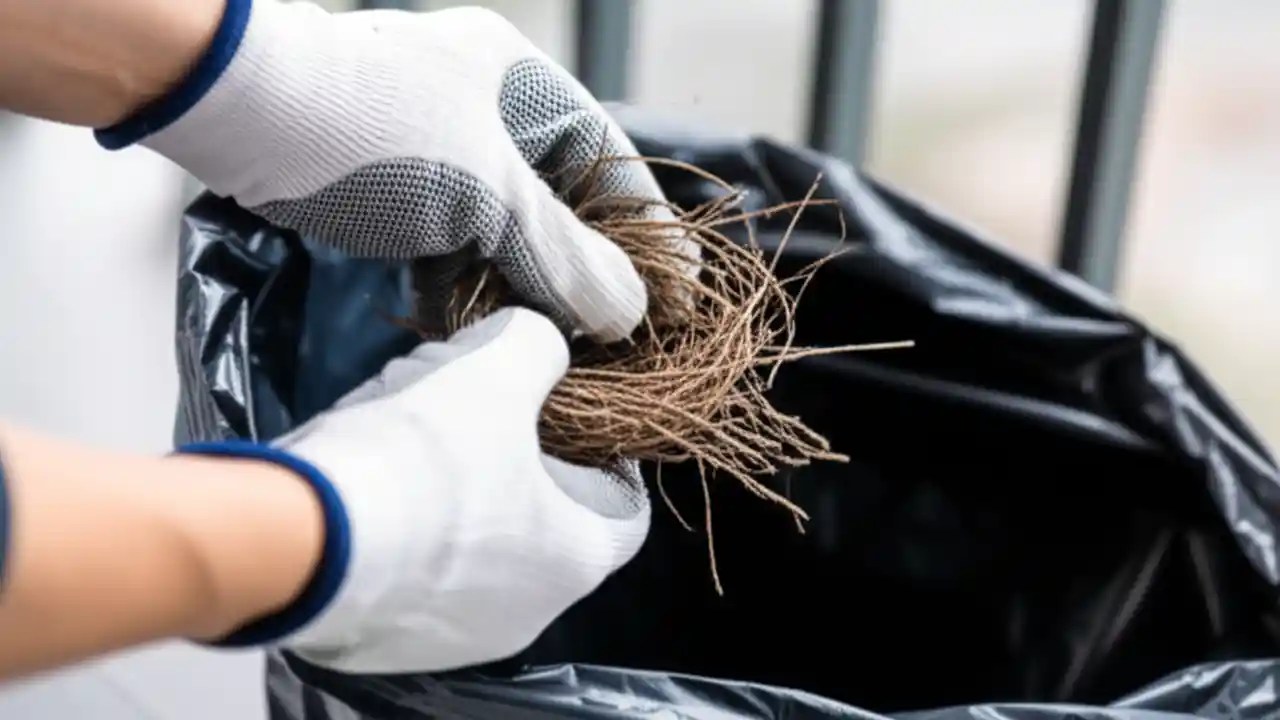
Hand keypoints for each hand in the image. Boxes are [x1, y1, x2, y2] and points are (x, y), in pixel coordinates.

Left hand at [98, 0, 681, 341]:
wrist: (230, 111)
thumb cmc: (370, 132)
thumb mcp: (485, 192)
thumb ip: (563, 256)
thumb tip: (629, 314)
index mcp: (525, 85)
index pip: (613, 167)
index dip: (648, 237)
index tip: (675, 301)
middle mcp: (488, 112)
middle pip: (562, 206)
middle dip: (583, 275)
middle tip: (616, 341)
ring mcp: (438, 150)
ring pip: (505, 233)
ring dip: (524, 291)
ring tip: (555, 352)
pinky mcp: (394, 190)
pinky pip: (453, 247)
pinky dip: (464, 289)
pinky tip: (474, 332)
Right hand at [257, 308, 646, 672]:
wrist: (302, 539)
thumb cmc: (427, 461)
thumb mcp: (495, 370)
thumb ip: (536, 347)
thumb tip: (541, 347)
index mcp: (576, 560)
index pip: (622, 508)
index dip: (598, 455)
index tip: (562, 418)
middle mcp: (527, 616)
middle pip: (537, 519)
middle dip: (508, 459)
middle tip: (469, 414)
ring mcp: (453, 640)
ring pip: (468, 544)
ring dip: (447, 491)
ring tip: (402, 437)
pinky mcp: (383, 644)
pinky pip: (408, 571)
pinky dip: (398, 528)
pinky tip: (364, 486)